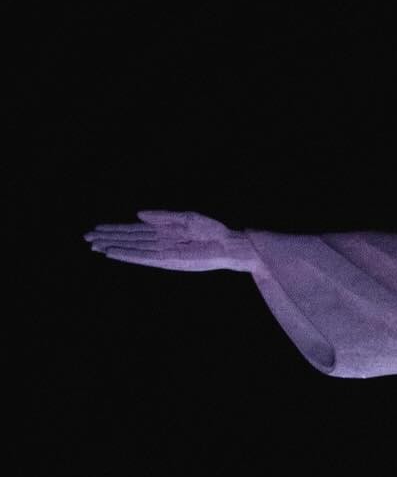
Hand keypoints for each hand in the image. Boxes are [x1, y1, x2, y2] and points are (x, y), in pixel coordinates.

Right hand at [84, 210, 258, 271]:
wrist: (229, 244)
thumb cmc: (212, 230)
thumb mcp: (185, 218)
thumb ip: (162, 216)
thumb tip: (137, 214)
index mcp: (163, 231)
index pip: (133, 231)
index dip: (115, 230)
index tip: (97, 229)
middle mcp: (160, 243)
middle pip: (129, 240)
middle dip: (108, 239)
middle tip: (87, 239)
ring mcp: (163, 252)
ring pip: (133, 249)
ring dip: (114, 247)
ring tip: (95, 246)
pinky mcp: (170, 261)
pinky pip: (145, 258)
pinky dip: (129, 256)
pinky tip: (115, 253)